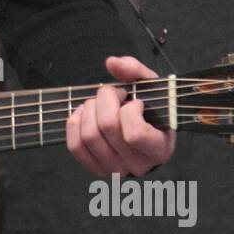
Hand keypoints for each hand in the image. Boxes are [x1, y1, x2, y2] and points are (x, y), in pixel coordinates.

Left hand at [65, 55, 176, 177]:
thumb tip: (112, 62)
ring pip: (89, 135)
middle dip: (105, 99)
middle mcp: (137, 165)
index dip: (130, 110)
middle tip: (112, 93)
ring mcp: (115, 170)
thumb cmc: (150, 110)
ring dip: (89, 109)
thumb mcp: (151, 87)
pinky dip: (75, 123)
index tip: (135, 101)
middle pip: (107, 127)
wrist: (143, 134)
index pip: (135, 133)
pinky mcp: (95, 169)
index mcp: (159, 149)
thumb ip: (136, 70)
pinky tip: (84, 113)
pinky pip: (75, 146)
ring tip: (98, 103)